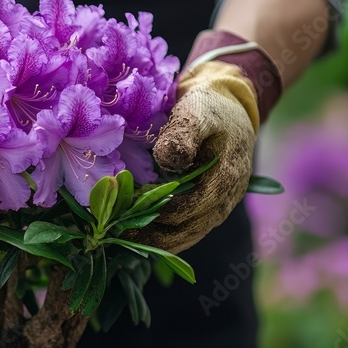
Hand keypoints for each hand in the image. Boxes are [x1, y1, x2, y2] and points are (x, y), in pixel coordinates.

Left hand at [136, 61, 258, 253]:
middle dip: (155, 237)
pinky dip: (165, 235)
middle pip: (190, 229)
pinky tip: (140, 235)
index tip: (128, 215)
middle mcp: (227, 197)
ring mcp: (220, 204)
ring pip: (189, 234)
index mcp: (227, 176)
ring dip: (158, 241)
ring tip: (125, 240)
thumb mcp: (198, 112)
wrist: (228, 106)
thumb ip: (184, 134)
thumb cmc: (210, 107)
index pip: (192, 208)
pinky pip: (188, 228)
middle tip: (119, 236)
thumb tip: (168, 160)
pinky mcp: (209, 205)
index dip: (161, 215)